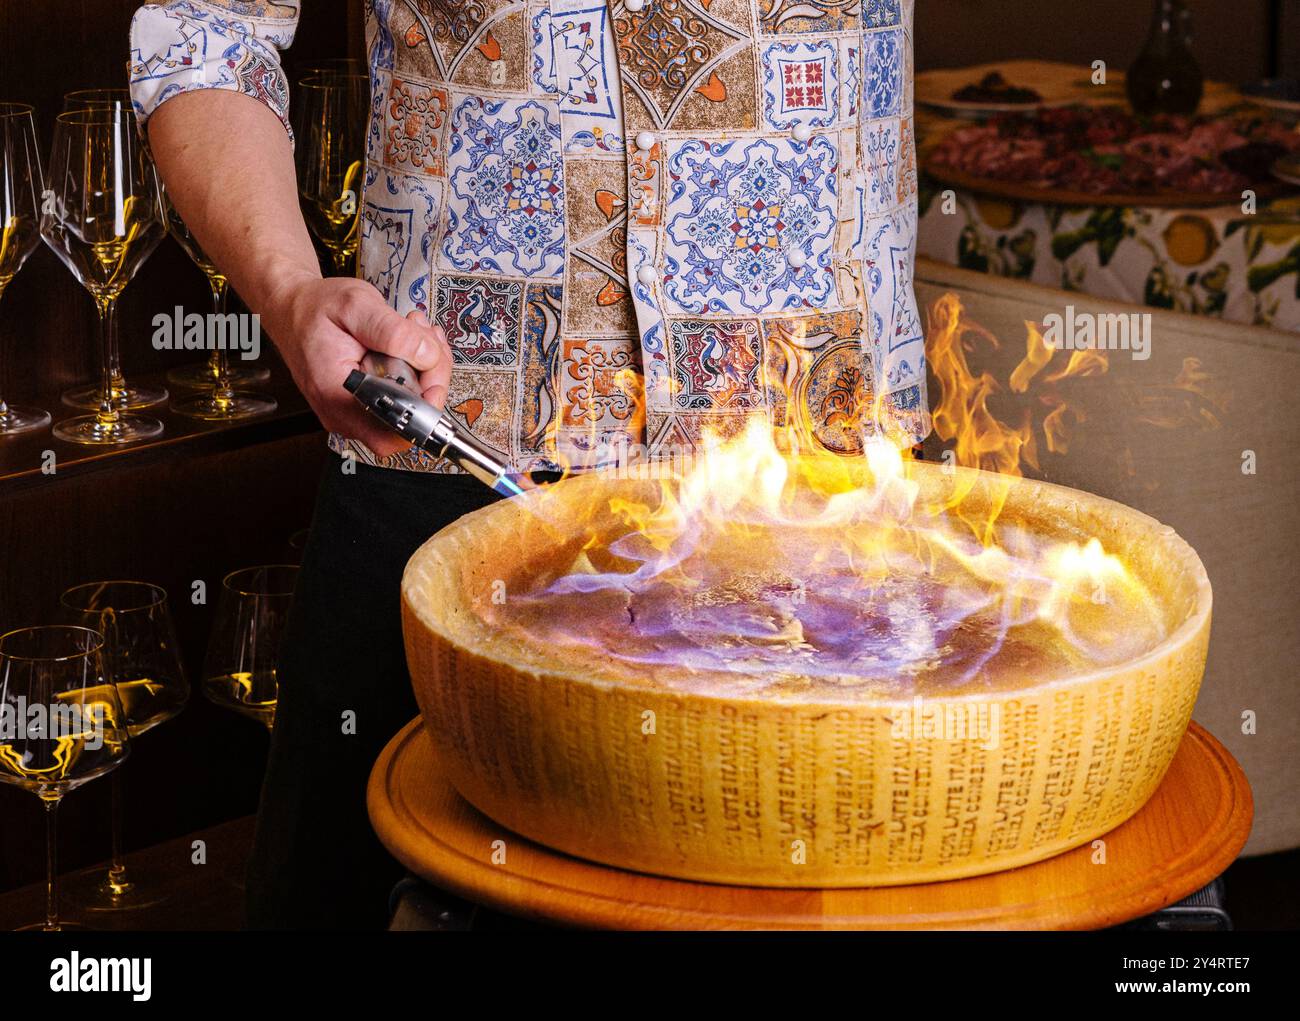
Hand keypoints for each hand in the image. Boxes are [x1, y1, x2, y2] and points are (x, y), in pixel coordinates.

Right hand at [260, 273, 453, 457]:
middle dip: (430, 378)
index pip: (395, 428)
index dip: (427, 405)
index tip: (433, 368)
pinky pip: (400, 400)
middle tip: (425, 339)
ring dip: (425, 371)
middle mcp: (344, 414)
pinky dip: (414, 372)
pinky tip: (409, 345)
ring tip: (413, 333)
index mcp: (338, 394)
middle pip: (409, 422)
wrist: (292, 309)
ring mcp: (353, 412)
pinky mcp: (362, 404)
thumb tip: (427, 356)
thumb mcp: (355, 305)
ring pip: (409, 411)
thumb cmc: (316, 308)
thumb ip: (392, 332)